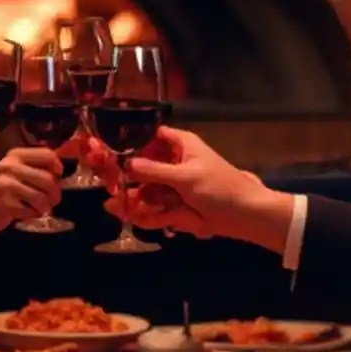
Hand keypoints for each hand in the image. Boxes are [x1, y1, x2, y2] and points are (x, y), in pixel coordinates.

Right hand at [0, 147, 63, 234]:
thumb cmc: (7, 190)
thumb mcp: (20, 171)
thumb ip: (39, 167)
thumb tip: (63, 168)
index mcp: (15, 155)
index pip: (47, 155)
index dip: (58, 167)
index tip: (57, 176)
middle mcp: (9, 166)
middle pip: (48, 178)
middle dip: (55, 193)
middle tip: (52, 200)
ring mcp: (6, 184)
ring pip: (41, 197)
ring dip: (45, 206)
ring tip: (40, 208)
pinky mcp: (5, 203)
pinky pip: (32, 210)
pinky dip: (34, 214)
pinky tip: (26, 212)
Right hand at [104, 127, 291, 253]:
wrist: (244, 215)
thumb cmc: (219, 186)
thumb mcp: (184, 176)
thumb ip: (153, 170)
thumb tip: (126, 164)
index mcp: (181, 145)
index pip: (151, 135)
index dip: (132, 141)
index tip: (109, 149)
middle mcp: (175, 163)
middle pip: (144, 167)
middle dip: (126, 178)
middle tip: (106, 186)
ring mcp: (174, 187)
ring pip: (147, 191)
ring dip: (131, 199)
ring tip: (113, 207)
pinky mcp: (176, 208)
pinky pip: (155, 209)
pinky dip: (144, 214)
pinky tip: (128, 216)